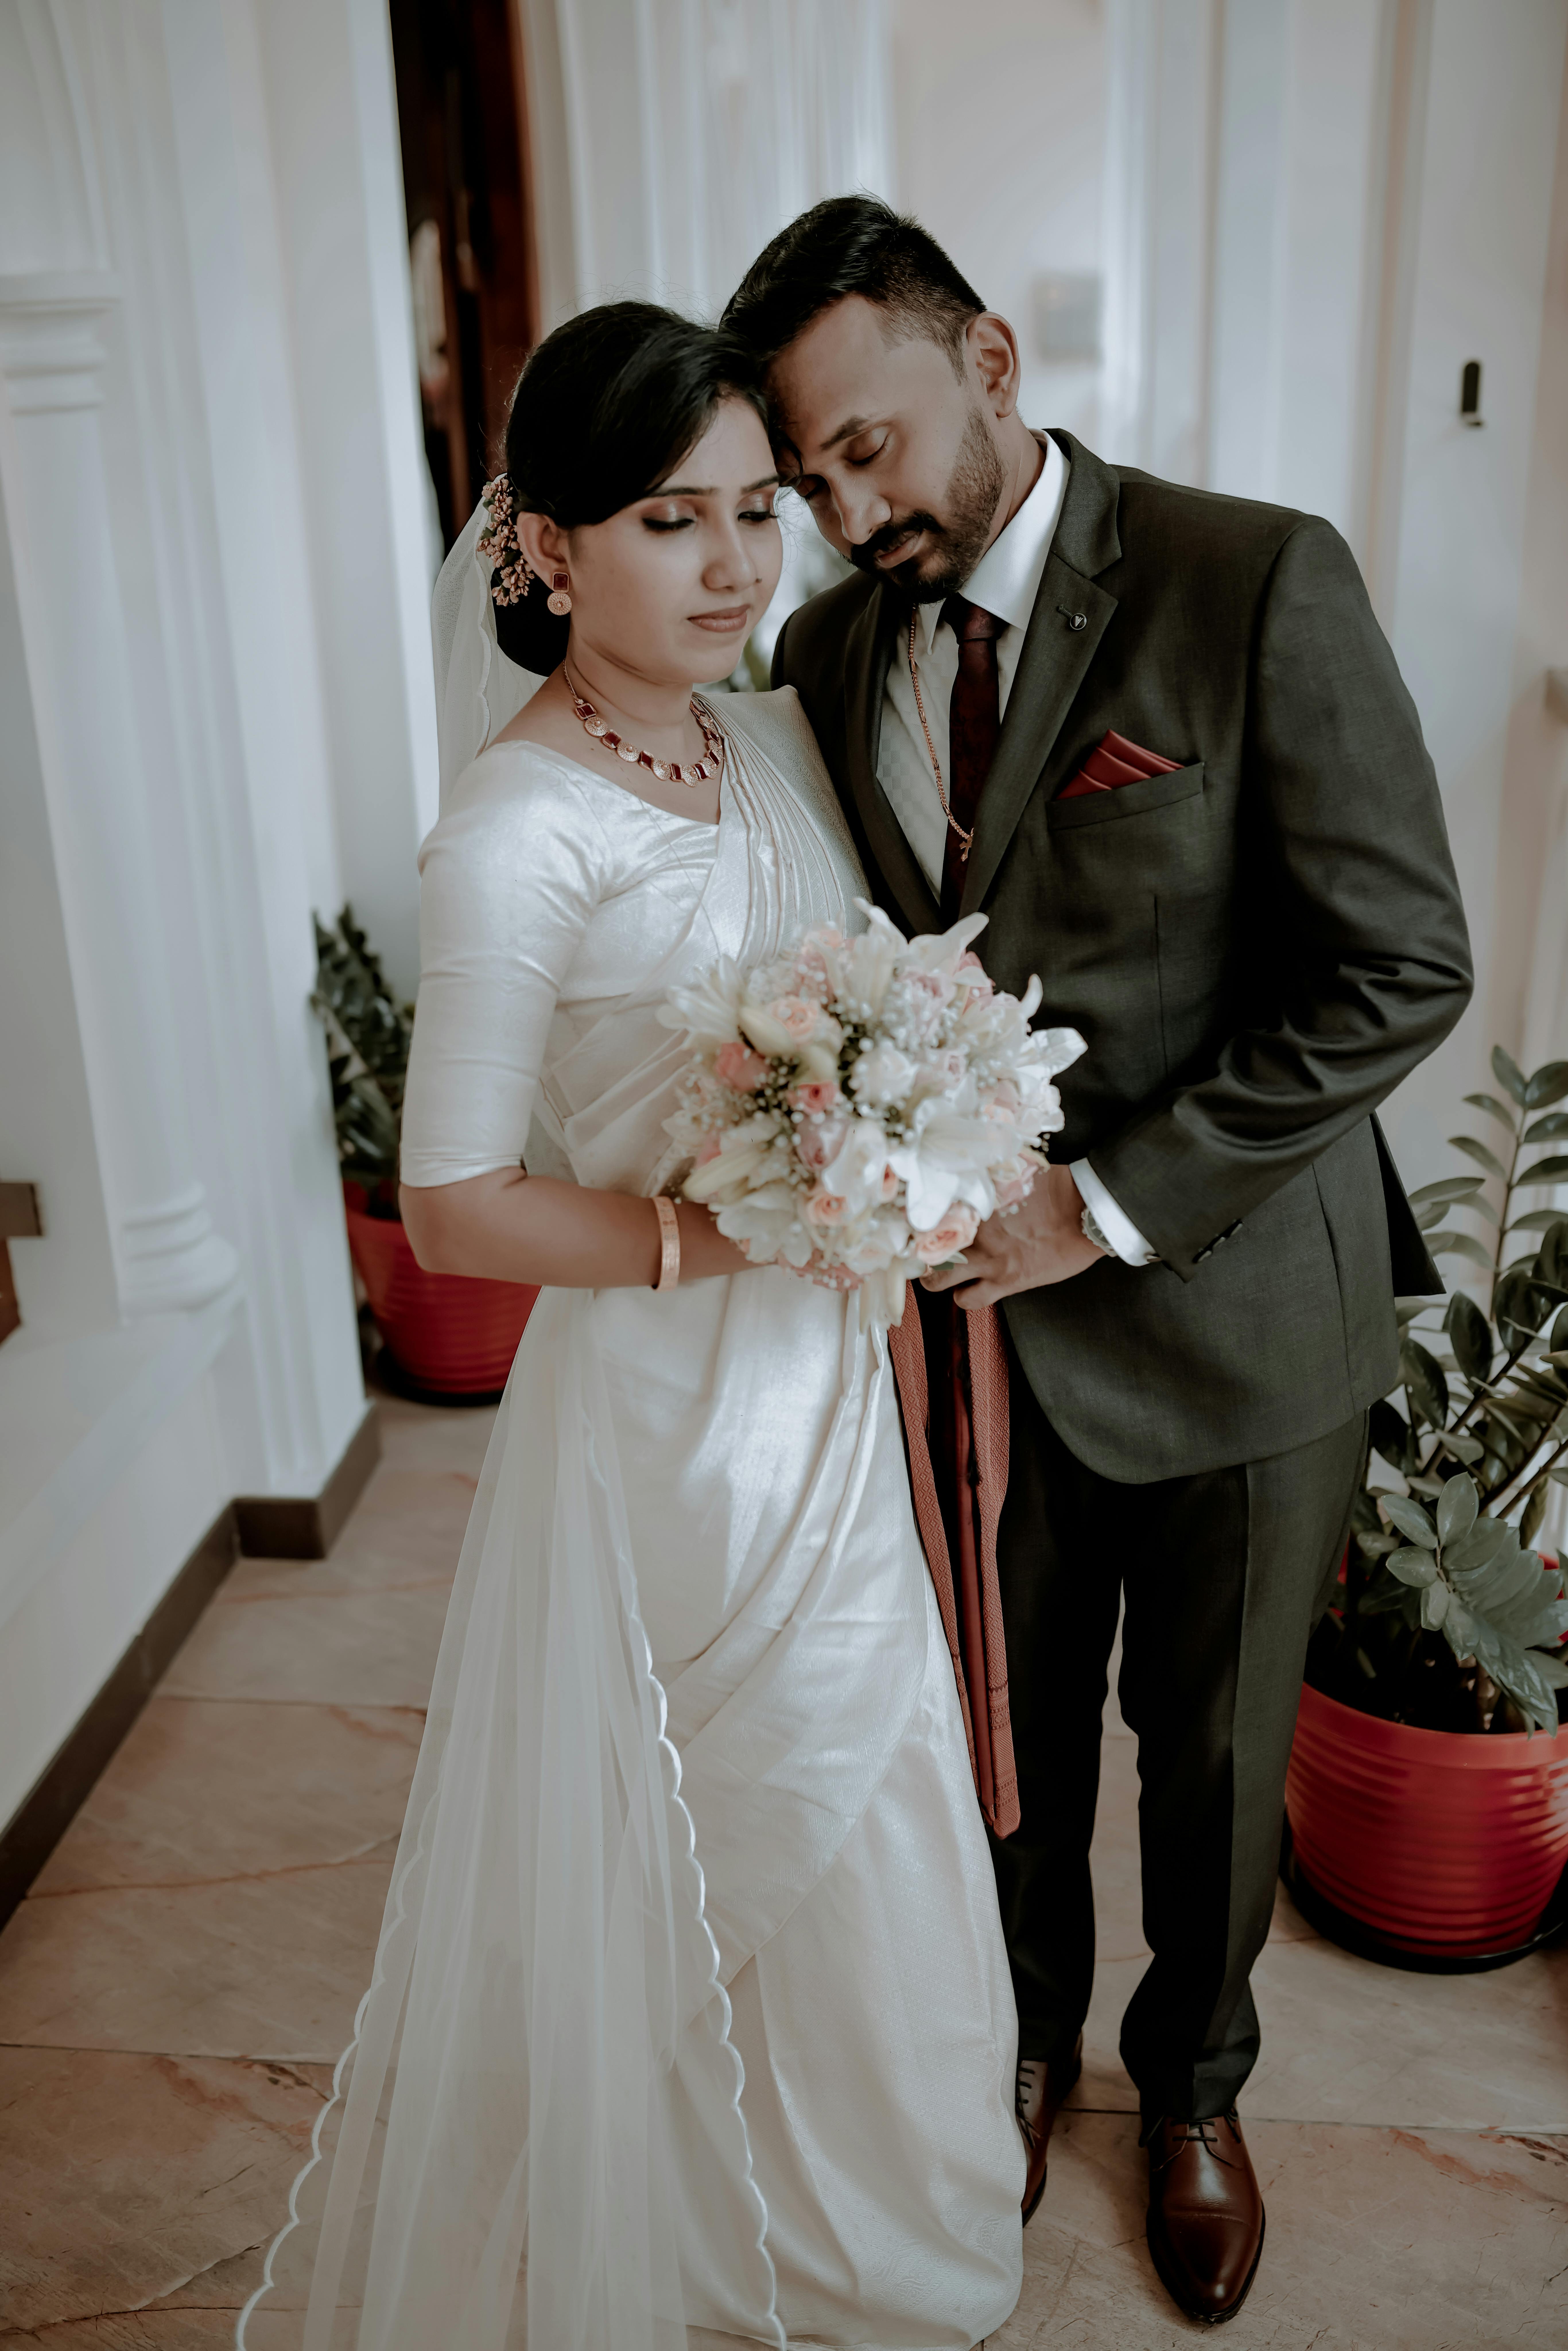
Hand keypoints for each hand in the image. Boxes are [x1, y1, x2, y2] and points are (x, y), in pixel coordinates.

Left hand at [919, 1164, 1106, 1308]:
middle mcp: (975, 1234)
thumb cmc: (1056, 1189)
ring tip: (939, 1275)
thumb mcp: (1015, 1174)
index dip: (917, 1222)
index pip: (929, 1214)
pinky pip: (970, 1300)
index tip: (914, 1224)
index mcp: (975, 1204)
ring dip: (935, 1279)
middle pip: (925, 1249)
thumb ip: (988, 1177)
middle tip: (921, 1252)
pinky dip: (965, 1297)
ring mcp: (988, 1261)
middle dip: (919, 1253)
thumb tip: (972, 1165)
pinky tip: (969, 1289)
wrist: (1086, 1213)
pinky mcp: (1006, 1282)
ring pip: (938, 1281)